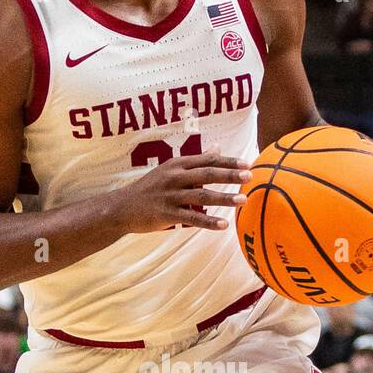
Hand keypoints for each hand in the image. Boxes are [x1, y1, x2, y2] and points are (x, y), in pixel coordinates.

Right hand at [111, 150, 251, 233]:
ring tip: (243, 200)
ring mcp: (171, 196)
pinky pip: (192, 217)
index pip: (207, 160)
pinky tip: (223, 225)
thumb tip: (218, 147)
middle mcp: (175, 177)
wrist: (123, 207)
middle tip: (249, 175)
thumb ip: (196, 161)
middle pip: (206, 174)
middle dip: (229, 174)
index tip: (247, 162)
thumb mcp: (171, 169)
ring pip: (202, 195)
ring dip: (224, 197)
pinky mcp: (167, 214)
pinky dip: (209, 221)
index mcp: (177, 165)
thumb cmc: (150, 188)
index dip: (228, 161)